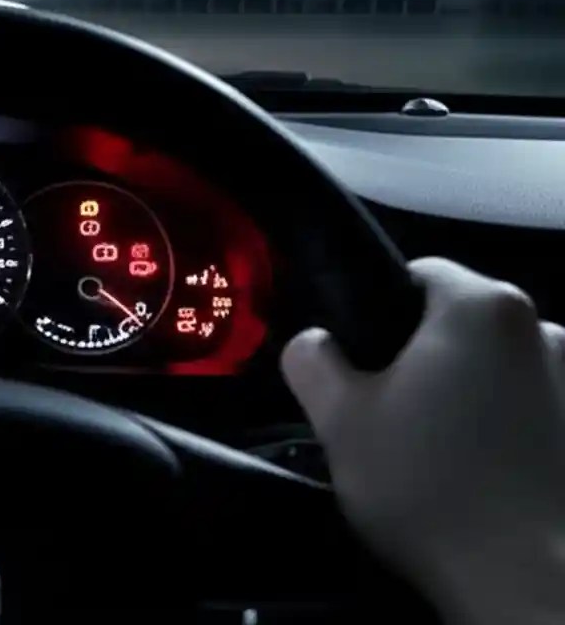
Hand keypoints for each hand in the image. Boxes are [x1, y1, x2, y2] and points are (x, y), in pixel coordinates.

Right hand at [282, 258, 564, 624]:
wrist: (523, 578)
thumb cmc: (426, 484)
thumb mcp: (338, 419)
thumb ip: (312, 360)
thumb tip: (314, 342)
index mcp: (481, 306)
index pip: (418, 274)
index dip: (378, 315)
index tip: (361, 366)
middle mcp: (546, 327)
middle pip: (463, 325)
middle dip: (427, 360)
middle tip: (391, 418)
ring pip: (501, 371)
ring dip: (473, 396)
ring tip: (443, 455)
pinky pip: (533, 410)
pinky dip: (509, 430)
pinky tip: (485, 476)